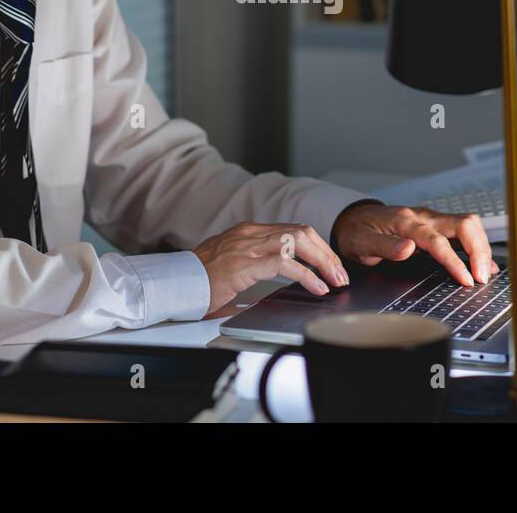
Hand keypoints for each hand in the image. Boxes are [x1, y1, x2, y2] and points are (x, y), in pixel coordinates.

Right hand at [193, 222, 348, 314]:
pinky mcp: (246, 263)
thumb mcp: (232, 265)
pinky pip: (286, 264)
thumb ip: (256, 264)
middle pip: (302, 232)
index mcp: (249, 231)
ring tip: (334, 280)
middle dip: (326, 253)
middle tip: (340, 273)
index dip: (317, 246)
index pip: (294, 229)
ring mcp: (248, 245)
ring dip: (323, 262)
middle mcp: (251, 233)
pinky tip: (317, 288)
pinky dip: (307, 276)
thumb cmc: (200, 279)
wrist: (177, 283)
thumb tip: (284, 277)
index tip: (330, 263)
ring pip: (298, 242)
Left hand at [331, 203, 498, 286]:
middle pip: (463, 224)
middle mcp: (423, 217)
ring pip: (467, 225)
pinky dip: (476, 246)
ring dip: (481, 247)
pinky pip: (463, 232)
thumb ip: (384, 246)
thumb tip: (407, 248)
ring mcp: (431, 220)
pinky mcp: (436, 226)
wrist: (354, 218)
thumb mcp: (361, 242)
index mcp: (405, 221)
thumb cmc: (357, 231)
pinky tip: (483, 263)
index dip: (454, 260)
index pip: (437, 240)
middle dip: (478, 250)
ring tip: (485, 273)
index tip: (465, 279)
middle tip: (481, 277)